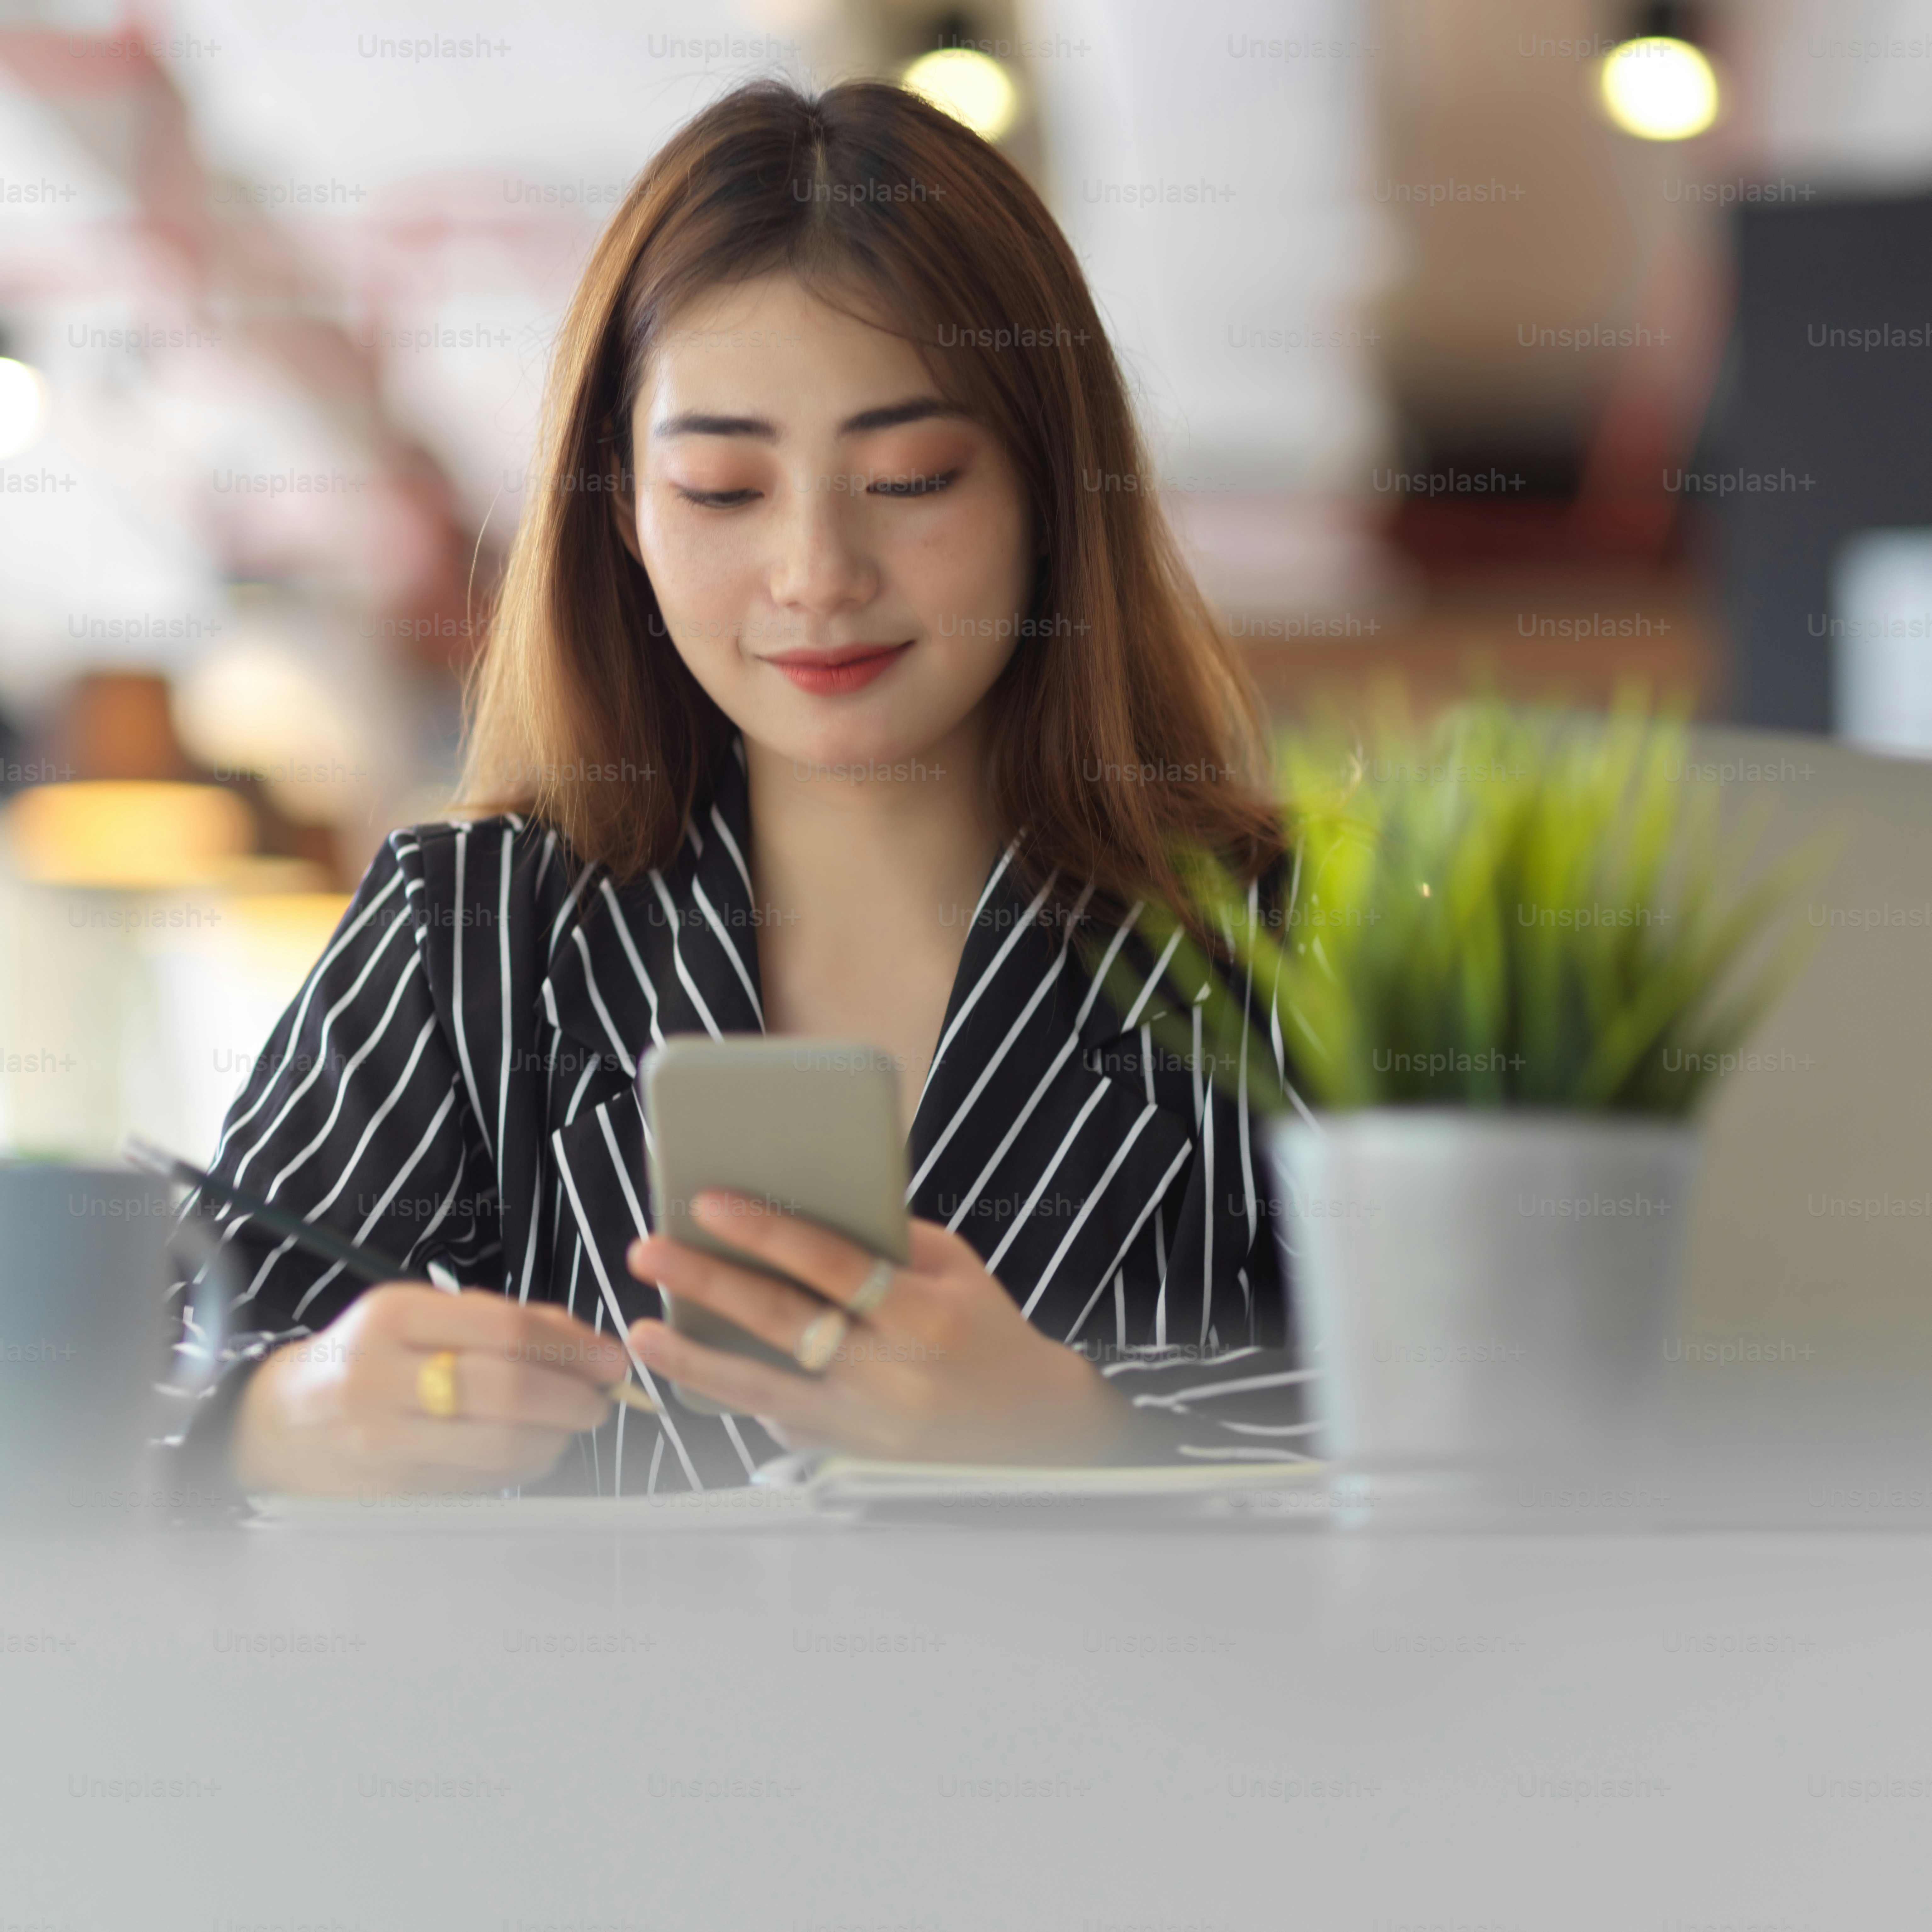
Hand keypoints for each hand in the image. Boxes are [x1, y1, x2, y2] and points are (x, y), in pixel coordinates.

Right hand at [228, 1285, 630, 1495]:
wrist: (285, 1421)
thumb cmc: (371, 1355)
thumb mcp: (426, 1314)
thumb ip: (508, 1320)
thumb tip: (590, 1344)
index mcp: (393, 1318)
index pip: (504, 1330)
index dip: (571, 1347)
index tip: (611, 1359)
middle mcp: (381, 1378)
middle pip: (505, 1389)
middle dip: (572, 1396)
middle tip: (601, 1398)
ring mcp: (382, 1440)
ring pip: (498, 1443)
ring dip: (556, 1436)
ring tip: (572, 1422)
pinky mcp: (391, 1488)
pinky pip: (481, 1480)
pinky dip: (525, 1465)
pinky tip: (535, 1447)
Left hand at [623, 1190, 1138, 1464]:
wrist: (1036, 1430)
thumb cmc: (987, 1332)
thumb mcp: (958, 1269)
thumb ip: (889, 1238)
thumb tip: (803, 1208)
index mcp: (926, 1313)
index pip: (833, 1263)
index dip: (768, 1230)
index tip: (709, 1201)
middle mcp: (894, 1373)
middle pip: (784, 1321)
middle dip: (707, 1281)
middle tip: (648, 1250)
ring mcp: (869, 1425)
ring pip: (763, 1390)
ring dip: (695, 1360)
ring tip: (642, 1330)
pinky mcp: (853, 1458)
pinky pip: (782, 1422)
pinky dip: (740, 1395)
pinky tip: (702, 1369)